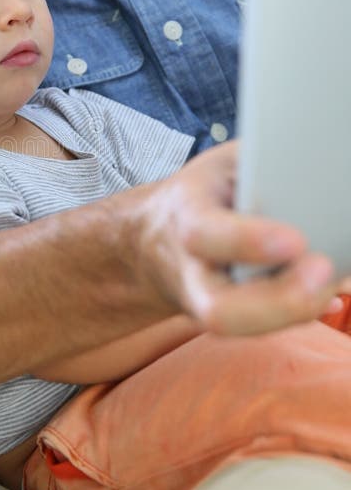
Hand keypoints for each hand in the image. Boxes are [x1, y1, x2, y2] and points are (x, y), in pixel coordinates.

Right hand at [127, 141, 348, 335]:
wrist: (157, 240)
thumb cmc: (205, 193)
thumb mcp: (224, 163)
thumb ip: (261, 165)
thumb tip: (317, 171)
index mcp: (185, 217)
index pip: (205, 235)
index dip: (247, 242)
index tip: (295, 241)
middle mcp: (191, 272)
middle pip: (221, 310)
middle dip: (277, 302)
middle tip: (323, 272)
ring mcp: (207, 303)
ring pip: (242, 326)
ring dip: (294, 311)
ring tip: (332, 280)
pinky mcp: (230, 318)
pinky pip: (264, 326)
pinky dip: (300, 310)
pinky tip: (327, 290)